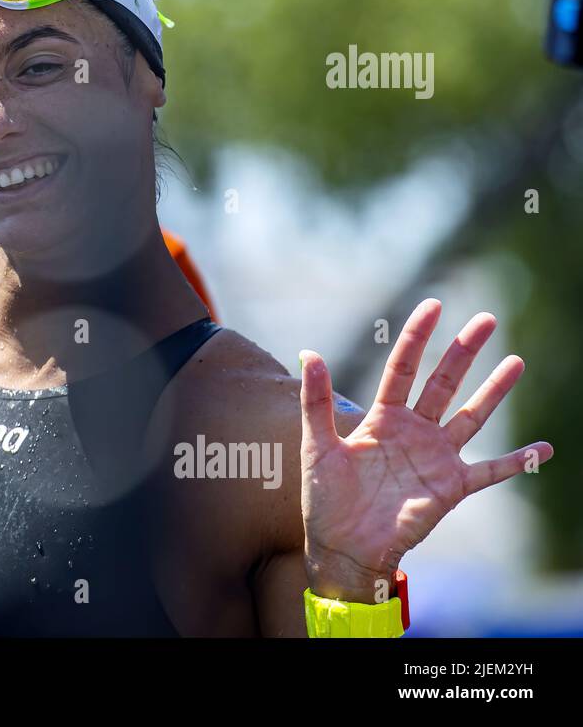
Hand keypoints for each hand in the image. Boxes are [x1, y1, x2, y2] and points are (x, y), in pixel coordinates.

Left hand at [299, 299, 552, 602]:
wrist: (342, 546)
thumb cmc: (325, 498)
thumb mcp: (317, 445)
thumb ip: (315, 401)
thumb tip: (309, 353)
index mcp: (381, 418)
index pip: (403, 369)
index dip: (417, 337)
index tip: (432, 305)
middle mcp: (413, 432)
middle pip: (443, 383)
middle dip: (463, 351)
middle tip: (486, 319)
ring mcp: (436, 458)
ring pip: (470, 416)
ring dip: (493, 391)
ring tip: (516, 362)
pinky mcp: (451, 488)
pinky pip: (491, 471)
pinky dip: (517, 461)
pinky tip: (544, 448)